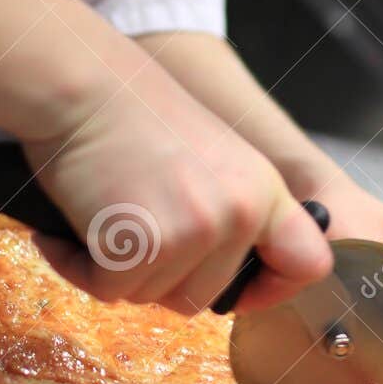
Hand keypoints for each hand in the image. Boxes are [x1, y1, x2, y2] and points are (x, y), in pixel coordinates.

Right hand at [23, 64, 331, 314]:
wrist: (81, 85)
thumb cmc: (131, 117)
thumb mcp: (213, 160)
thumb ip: (233, 212)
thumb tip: (231, 282)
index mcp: (264, 190)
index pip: (307, 263)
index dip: (272, 289)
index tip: (239, 291)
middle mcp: (239, 213)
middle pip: (202, 298)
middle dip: (160, 276)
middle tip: (132, 222)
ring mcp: (195, 230)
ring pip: (152, 297)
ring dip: (118, 268)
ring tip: (105, 211)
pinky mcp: (144, 245)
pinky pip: (107, 290)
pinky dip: (81, 266)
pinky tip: (74, 226)